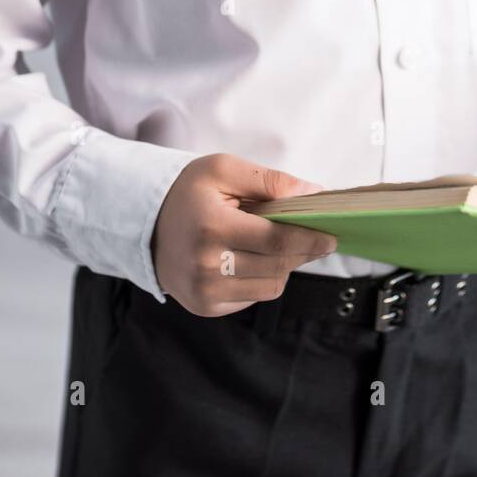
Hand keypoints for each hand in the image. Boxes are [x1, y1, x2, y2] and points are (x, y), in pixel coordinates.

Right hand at [150, 154, 336, 316]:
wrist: (145, 223)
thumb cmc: (188, 191)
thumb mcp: (223, 169)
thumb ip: (269, 179)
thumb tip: (311, 193)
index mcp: (213, 227)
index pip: (277, 241)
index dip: (310, 239)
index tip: (331, 235)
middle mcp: (207, 265)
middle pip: (278, 266)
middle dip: (304, 252)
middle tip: (317, 238)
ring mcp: (204, 291)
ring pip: (271, 287)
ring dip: (283, 267)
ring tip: (275, 245)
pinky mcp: (205, 307)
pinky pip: (253, 297)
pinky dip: (262, 280)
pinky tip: (251, 260)